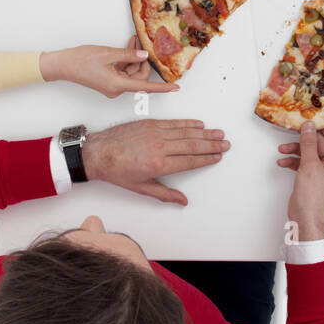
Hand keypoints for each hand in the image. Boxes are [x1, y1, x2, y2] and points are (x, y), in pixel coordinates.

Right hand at [39, 41, 178, 97]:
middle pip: (139, 76)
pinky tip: (126, 48)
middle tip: (139, 42)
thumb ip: (129, 55)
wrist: (63, 65)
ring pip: (131, 73)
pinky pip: (123, 72)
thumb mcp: (108, 54)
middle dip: (141, 60)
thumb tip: (145, 56)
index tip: (176, 88)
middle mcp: (116, 89)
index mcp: (118, 85)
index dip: (162, 87)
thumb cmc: (82, 60)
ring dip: (133, 58)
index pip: (145, 86)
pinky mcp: (109, 82)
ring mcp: (112, 86)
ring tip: (131, 42)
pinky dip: (125, 61)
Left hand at [82, 119, 229, 205]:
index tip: (218, 156)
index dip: (207, 158)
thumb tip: (182, 201)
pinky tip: (198, 124)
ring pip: (186, 132)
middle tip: (225, 143)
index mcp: (160, 165)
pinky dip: (188, 123)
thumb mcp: (141, 188)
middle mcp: (160, 147)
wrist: (98, 153)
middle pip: (193, 145)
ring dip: (205, 132)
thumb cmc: (117, 171)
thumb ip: (165, 194)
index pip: (191, 161)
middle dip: (212, 144)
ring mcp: (155, 133)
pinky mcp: (150, 123)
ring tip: (218, 133)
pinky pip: (174, 123)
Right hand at [276, 124, 323, 240]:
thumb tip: (308, 126)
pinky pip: (303, 162)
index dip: (322, 127)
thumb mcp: (310, 165)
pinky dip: (293, 161)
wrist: (305, 219)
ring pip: (309, 152)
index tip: (311, 117)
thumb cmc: (313, 197)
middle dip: (303, 139)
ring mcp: (323, 171)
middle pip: (319, 144)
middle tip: (292, 129)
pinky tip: (283, 162)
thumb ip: (308, 143)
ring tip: (282, 149)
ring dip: (295, 150)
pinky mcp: (312, 176)